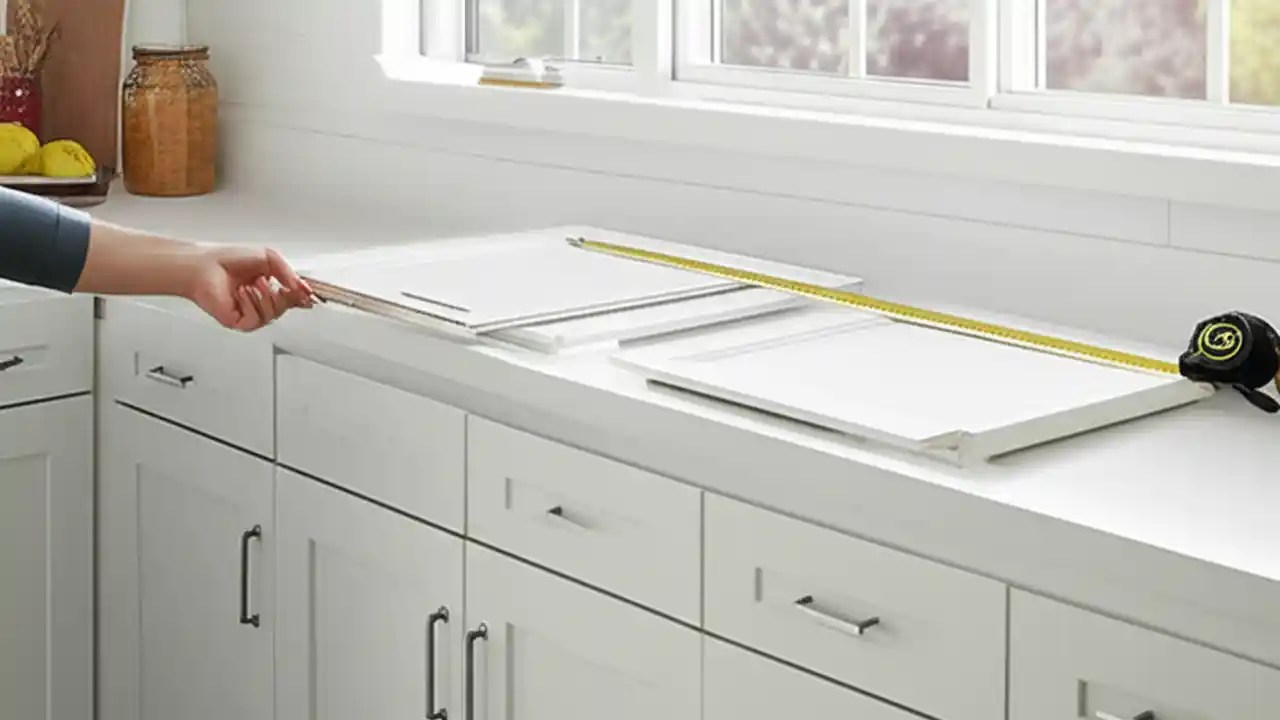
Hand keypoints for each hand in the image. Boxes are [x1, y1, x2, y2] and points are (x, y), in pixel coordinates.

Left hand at [186, 246, 315, 330]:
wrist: (202, 266)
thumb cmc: (226, 259)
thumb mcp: (267, 257)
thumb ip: (287, 271)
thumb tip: (300, 287)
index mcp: (269, 286)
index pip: (292, 297)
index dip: (302, 296)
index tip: (307, 292)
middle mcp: (260, 301)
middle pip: (285, 308)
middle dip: (282, 295)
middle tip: (271, 283)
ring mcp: (250, 313)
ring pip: (272, 315)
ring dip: (264, 297)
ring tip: (252, 284)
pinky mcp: (238, 322)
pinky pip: (256, 320)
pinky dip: (252, 304)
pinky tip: (243, 293)